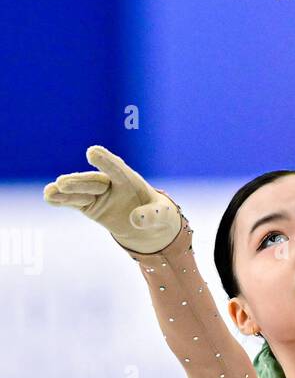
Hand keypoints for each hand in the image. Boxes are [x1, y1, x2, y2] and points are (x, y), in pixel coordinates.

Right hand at [44, 145, 181, 253]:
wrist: (148, 225)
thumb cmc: (158, 214)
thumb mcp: (163, 216)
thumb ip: (152, 216)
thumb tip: (136, 220)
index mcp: (131, 180)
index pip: (118, 169)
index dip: (106, 162)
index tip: (93, 152)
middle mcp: (111, 184)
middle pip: (94, 182)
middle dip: (80, 182)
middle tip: (62, 183)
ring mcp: (98, 194)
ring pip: (81, 192)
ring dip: (65, 192)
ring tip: (50, 192)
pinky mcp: (90, 205)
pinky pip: (75, 202)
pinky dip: (62, 200)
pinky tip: (49, 197)